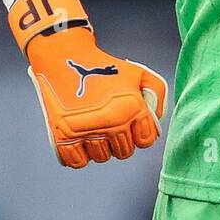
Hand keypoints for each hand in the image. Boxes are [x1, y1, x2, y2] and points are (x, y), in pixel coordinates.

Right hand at [8, 0, 166, 167]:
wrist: (64, 57)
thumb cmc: (103, 66)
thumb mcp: (138, 73)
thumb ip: (157, 94)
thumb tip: (155, 122)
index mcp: (132, 108)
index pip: (146, 141)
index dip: (140, 134)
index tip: (130, 124)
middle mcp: (111, 122)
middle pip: (124, 152)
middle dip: (120, 140)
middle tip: (110, 124)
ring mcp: (87, 130)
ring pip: (102, 157)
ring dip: (99, 146)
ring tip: (94, 127)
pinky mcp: (63, 136)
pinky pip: (77, 161)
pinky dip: (79, 154)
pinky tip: (79, 138)